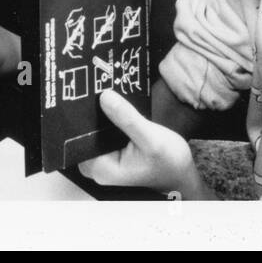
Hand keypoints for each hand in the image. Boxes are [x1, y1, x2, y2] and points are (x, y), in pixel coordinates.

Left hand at [79, 91, 209, 197]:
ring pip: (93, 131)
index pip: (80, 137)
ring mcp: (102, 160)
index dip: (82, 115)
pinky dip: (108, 120)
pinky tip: (115, 105)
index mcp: (101, 168)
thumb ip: (127, 119)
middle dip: (93, 112)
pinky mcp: (109, 153)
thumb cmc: (170, 163)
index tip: (88, 92)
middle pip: (84, 134)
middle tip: (98, 87)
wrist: (181, 175)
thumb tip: (105, 97)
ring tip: (106, 92)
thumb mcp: (151, 138)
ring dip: (101, 115)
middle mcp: (97, 167)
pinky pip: (102, 133)